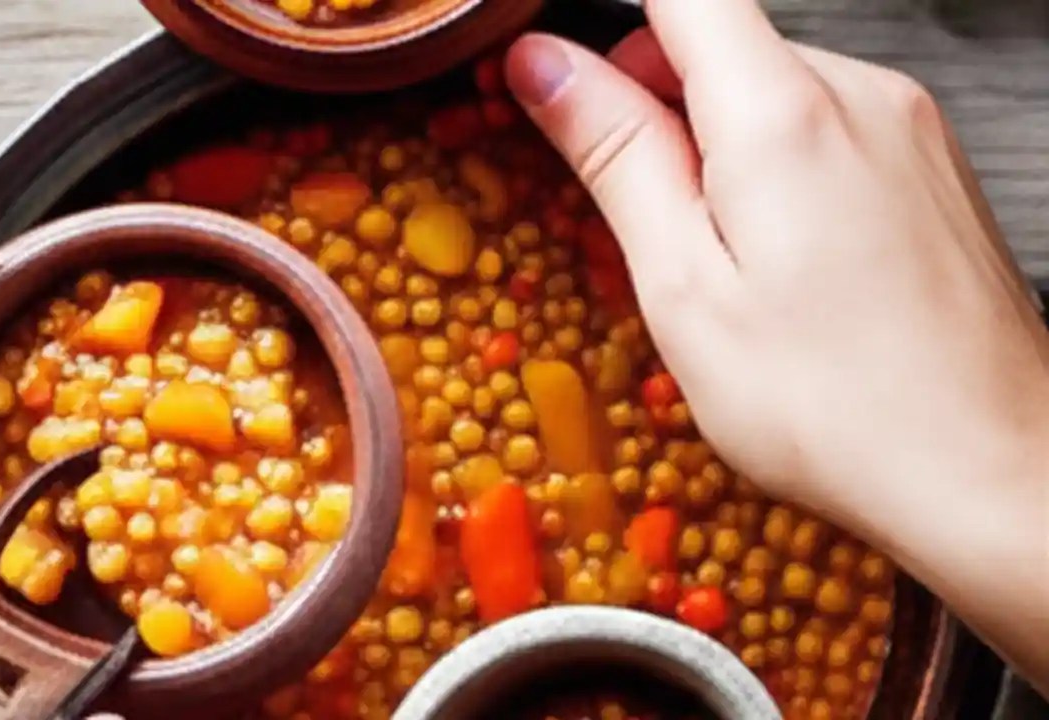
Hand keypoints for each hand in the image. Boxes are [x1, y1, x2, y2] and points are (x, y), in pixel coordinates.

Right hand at [504, 0, 1048, 691]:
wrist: (989, 471)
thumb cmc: (832, 404)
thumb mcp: (682, 285)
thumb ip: (613, 155)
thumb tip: (545, 66)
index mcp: (781, 112)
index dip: (608, 28)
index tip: (571, 88)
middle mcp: (859, 93)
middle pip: (724, 41)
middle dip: (656, 105)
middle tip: (639, 215)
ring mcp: (907, 126)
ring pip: (774, 90)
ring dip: (717, 147)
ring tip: (718, 259)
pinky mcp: (931, 167)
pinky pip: (827, 129)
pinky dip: (776, 171)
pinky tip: (779, 263)